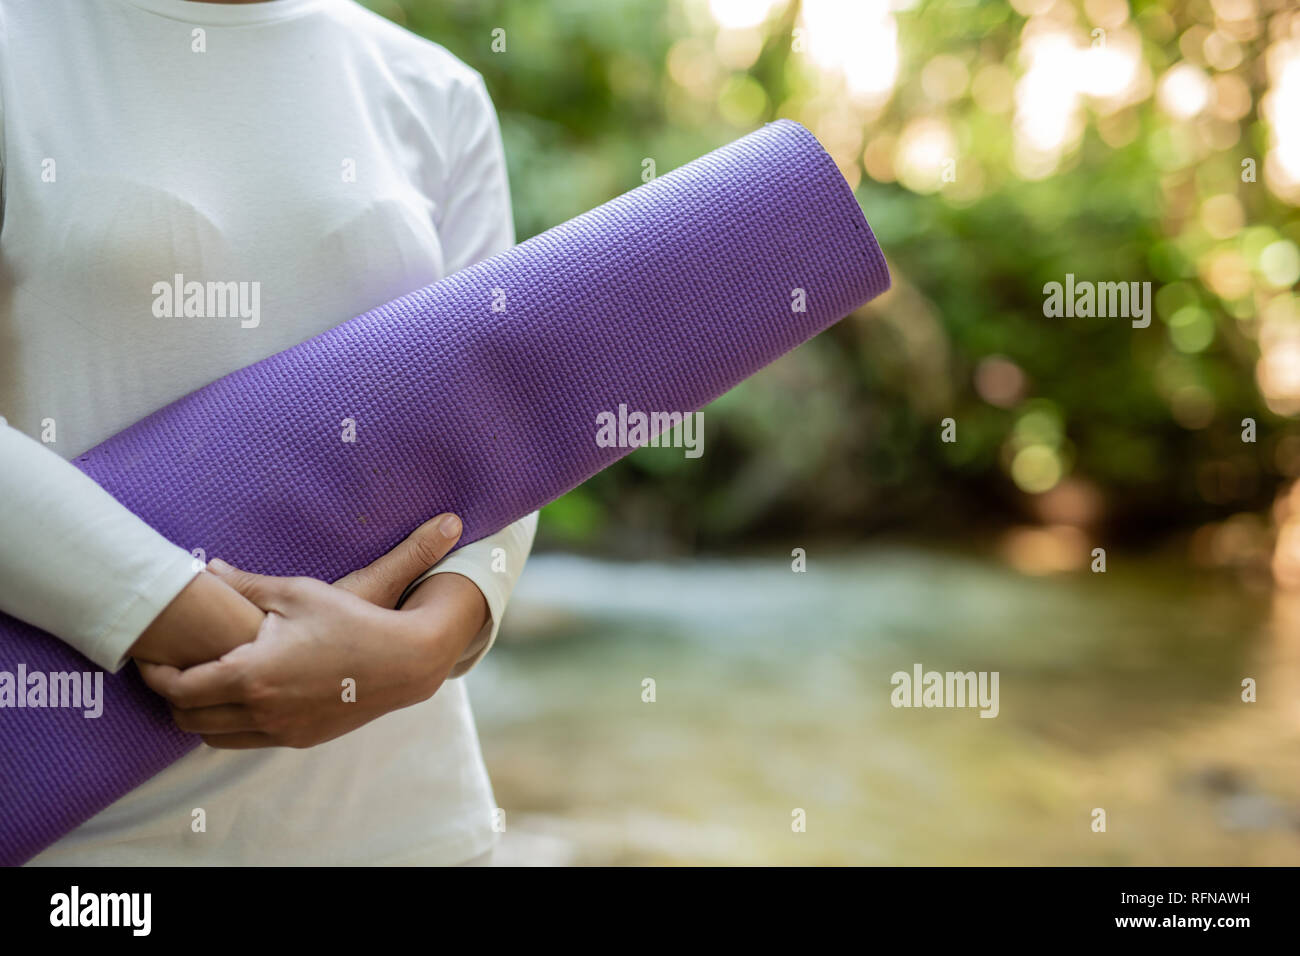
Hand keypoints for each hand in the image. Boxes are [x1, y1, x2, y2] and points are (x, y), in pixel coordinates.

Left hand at [138, 513, 488, 748]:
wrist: (405, 660)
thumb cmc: (351, 621)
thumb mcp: (296, 594)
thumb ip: (245, 586)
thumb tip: (206, 571)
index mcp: (252, 675)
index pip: (179, 688)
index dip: (155, 675)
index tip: (150, 656)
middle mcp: (262, 711)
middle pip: (188, 719)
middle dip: (172, 696)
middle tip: (174, 667)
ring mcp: (281, 730)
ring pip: (214, 737)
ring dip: (201, 714)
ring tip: (206, 683)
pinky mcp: (300, 739)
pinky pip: (247, 740)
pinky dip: (233, 723)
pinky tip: (245, 694)